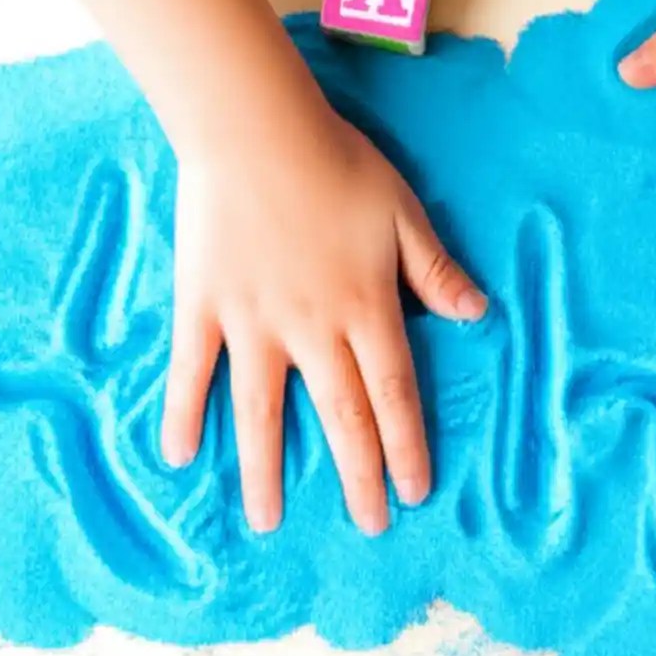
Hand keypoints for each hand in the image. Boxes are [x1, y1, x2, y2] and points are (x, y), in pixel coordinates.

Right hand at [160, 108, 486, 535]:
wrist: (257, 130)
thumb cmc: (338, 165)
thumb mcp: (404, 214)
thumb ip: (436, 271)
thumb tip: (476, 315)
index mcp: (367, 310)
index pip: (394, 395)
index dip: (405, 447)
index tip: (414, 490)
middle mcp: (313, 330)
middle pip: (341, 417)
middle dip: (358, 477)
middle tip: (368, 525)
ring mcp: (253, 324)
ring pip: (263, 413)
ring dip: (268, 472)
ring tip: (267, 523)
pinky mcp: (203, 307)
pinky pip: (191, 372)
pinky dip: (183, 414)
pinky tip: (178, 457)